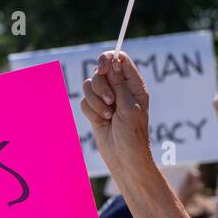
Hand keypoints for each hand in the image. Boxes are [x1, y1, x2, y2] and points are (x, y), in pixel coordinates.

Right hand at [79, 51, 154, 179]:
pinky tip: (102, 122)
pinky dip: (91, 111)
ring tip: (108, 115)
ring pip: (89, 86)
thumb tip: (113, 62)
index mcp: (134, 85)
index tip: (102, 68)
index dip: (108, 59)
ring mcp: (106, 100)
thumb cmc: (133, 135)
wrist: (124, 158)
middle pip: (100, 71)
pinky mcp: (95, 110)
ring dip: (95, 102)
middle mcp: (119, 89)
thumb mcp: (129, 107)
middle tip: (111, 102)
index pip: (120, 60)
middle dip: (101, 87)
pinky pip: (84, 101)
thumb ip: (119, 83)